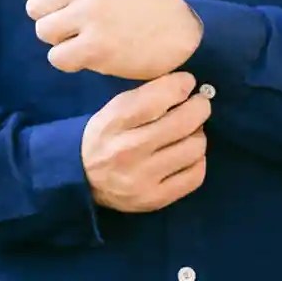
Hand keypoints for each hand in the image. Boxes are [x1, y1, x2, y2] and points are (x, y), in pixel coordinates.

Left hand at [24, 0, 202, 79]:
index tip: (79, 9)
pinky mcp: (96, 45)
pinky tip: (94, 55)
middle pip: (34, 10)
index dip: (52, 5)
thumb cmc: (136, 6)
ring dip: (62, 42)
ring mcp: (91, 13)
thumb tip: (31, 2)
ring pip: (43, 32)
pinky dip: (71, 62)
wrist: (179, 31)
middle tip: (81, 28)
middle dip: (53, 23)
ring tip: (90, 39)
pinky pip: (57, 57)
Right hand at [82, 72, 210, 212]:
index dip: (181, 85)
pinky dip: (197, 160)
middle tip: (199, 105)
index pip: (158, 98)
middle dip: (199, 108)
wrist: (82, 177)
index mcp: (116, 122)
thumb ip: (148, 96)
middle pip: (184, 123)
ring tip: (189, 133)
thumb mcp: (115, 108)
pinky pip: (195, 176)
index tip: (187, 83)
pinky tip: (187, 156)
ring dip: (197, 135)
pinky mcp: (155, 199)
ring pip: (194, 148)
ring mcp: (143, 178)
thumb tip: (186, 86)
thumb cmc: (105, 135)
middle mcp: (129, 151)